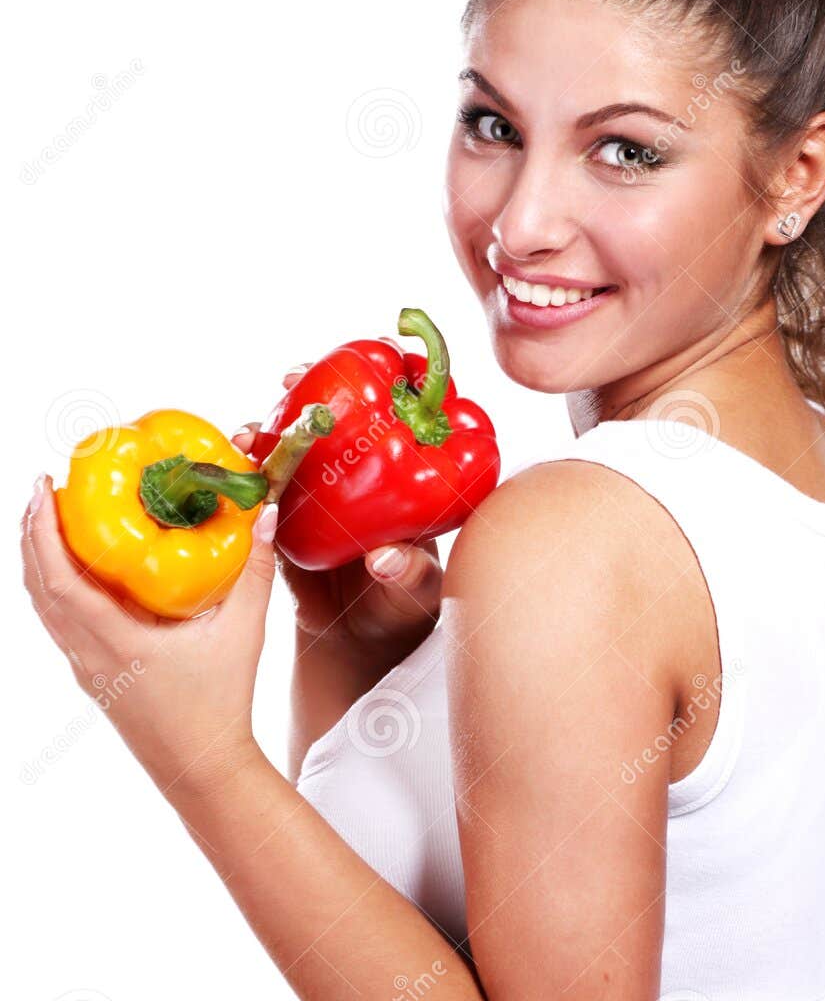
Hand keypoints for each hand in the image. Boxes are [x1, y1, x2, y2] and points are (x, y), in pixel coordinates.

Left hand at [20, 473, 275, 794]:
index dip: (43, 530)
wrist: (203, 768)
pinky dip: (54, 588)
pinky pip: (59, 624)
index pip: (59, 578)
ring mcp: (86, 668)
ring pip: (43, 607)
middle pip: (38, 587)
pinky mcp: (93, 676)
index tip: (42, 487)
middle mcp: (88, 655)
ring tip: (49, 520)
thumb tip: (265, 516)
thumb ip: (255, 572)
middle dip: (33, 533)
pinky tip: (74, 570)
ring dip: (39, 560)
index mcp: (114, 641)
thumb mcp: (243, 632)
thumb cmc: (221, 704)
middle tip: (42, 489)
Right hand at [232, 362, 442, 661]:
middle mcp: (354, 476)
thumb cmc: (403, 609)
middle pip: (332, 416)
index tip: (367, 358)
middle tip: (294, 379)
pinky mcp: (283, 519)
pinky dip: (246, 472)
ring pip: (292, 446)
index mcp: (398, 478)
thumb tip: (384, 560)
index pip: (393, 415)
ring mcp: (316, 494)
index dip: (381, 379)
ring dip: (268, 426)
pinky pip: (262, 488)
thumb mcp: (417, 591)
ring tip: (250, 430)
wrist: (360, 642)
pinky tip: (232, 462)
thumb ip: (408, 574)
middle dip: (309, 388)